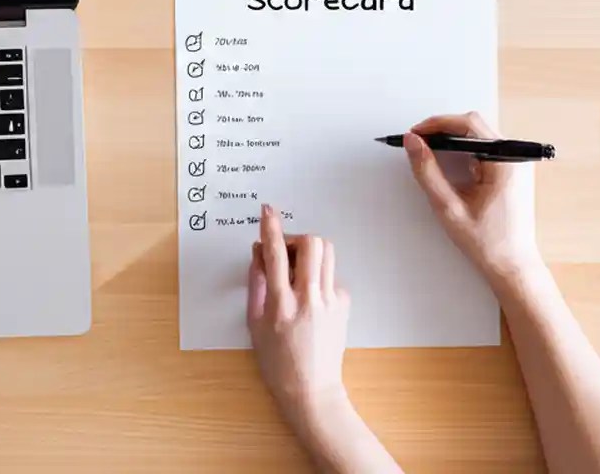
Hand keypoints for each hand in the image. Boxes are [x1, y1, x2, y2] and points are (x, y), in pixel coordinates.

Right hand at [247, 205, 350, 417]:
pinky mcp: (344, 304)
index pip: (275, 255)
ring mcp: (330, 301)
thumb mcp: (255, 323)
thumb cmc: (277, 361)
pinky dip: (317, 276)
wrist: (310, 389)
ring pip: (326, 253)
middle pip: (312, 244)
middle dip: (296, 238)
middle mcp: (308, 299)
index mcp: (281, 304)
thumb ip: (257, 284)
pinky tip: (309, 297)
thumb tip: (259, 253)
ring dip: (308, 252)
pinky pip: (331, 275)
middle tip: (285, 252)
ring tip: (296, 270)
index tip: (267, 210)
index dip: (270, 228)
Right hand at [403, 111, 540, 283]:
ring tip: (428, 151)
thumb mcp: (448, 206)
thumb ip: (427, 171)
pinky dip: (462, 149)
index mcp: (505, 162)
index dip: (437, 123)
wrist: (512, 265)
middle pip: (474, 125)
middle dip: (442, 129)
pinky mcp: (512, 171)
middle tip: (417, 142)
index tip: (416, 133)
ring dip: (452, 138)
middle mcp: (515, 158)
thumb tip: (412, 143)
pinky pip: (485, 148)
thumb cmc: (486, 241)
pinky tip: (447, 162)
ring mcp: (516, 164)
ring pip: (479, 135)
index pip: (469, 123)